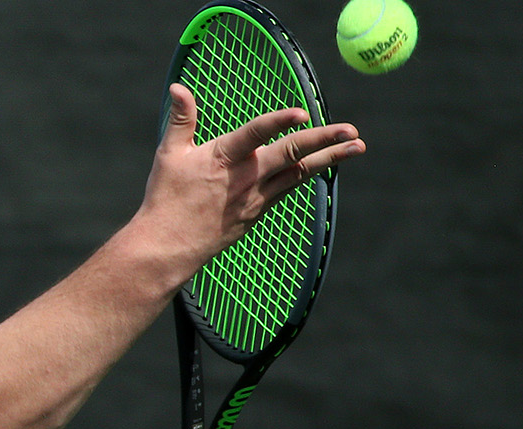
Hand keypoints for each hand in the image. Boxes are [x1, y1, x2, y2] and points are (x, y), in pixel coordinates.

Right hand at [132, 84, 363, 270]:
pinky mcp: (257, 211)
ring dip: (330, 158)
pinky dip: (308, 173)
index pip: (255, 134)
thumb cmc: (165, 198)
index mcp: (222, 157)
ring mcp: (254, 197)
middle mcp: (244, 177)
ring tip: (356, 146)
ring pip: (299, 173)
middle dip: (323, 140)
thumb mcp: (169, 154)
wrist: (168, 247)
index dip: (278, 122)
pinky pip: (289, 187)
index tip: (302, 113)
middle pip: (290, 154)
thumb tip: (178, 87)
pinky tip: (324, 164)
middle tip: (351, 131)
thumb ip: (181, 119)